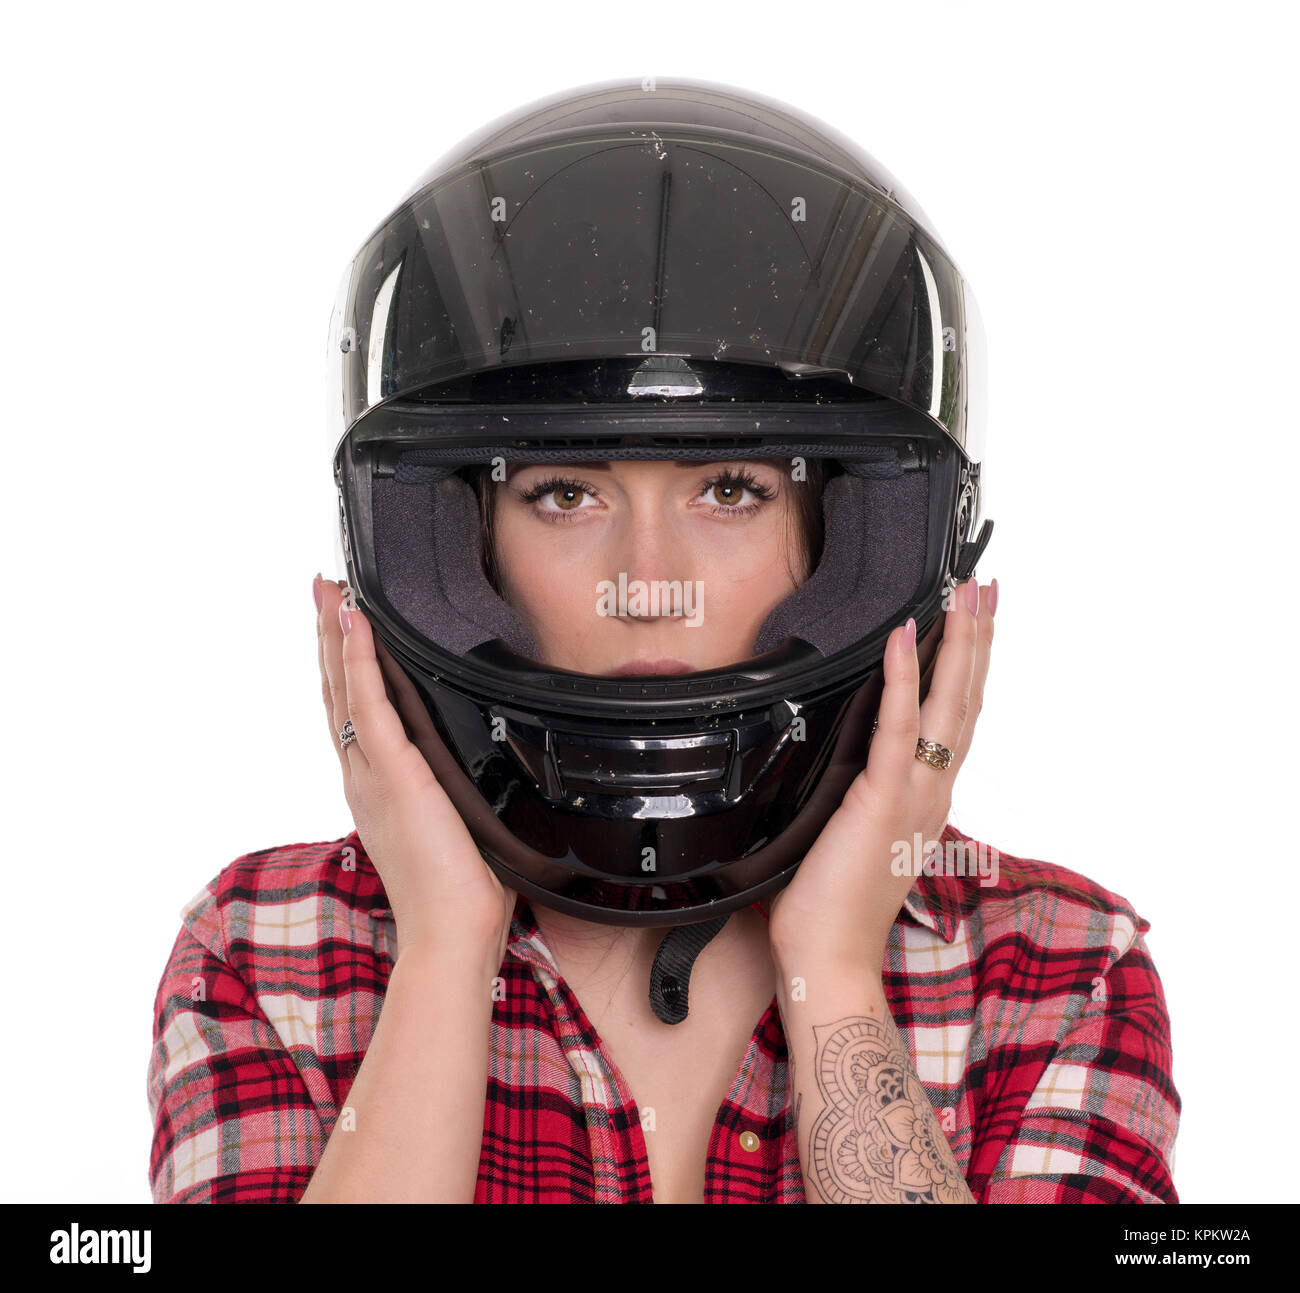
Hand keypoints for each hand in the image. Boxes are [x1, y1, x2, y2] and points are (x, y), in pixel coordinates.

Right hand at [315, 574, 516, 965]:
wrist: (451, 935)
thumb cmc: (460, 892)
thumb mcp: (457, 821)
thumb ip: (453, 785)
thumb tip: (478, 760)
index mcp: (377, 786)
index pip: (353, 712)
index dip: (343, 666)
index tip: (343, 624)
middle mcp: (364, 775)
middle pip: (337, 691)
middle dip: (330, 637)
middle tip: (324, 589)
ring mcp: (372, 773)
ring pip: (344, 688)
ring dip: (337, 635)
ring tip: (330, 590)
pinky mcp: (392, 774)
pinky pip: (368, 704)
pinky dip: (358, 660)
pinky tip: (355, 625)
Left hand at [766, 577, 996, 970]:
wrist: (830, 958)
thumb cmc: (834, 903)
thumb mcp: (861, 834)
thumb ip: (871, 794)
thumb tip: (855, 761)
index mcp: (929, 797)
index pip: (958, 719)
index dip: (972, 667)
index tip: (978, 622)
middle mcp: (934, 790)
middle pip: (968, 700)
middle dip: (978, 639)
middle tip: (986, 586)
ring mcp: (914, 793)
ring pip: (948, 704)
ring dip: (959, 643)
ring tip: (966, 593)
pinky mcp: (881, 799)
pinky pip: (895, 726)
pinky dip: (902, 677)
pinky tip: (904, 635)